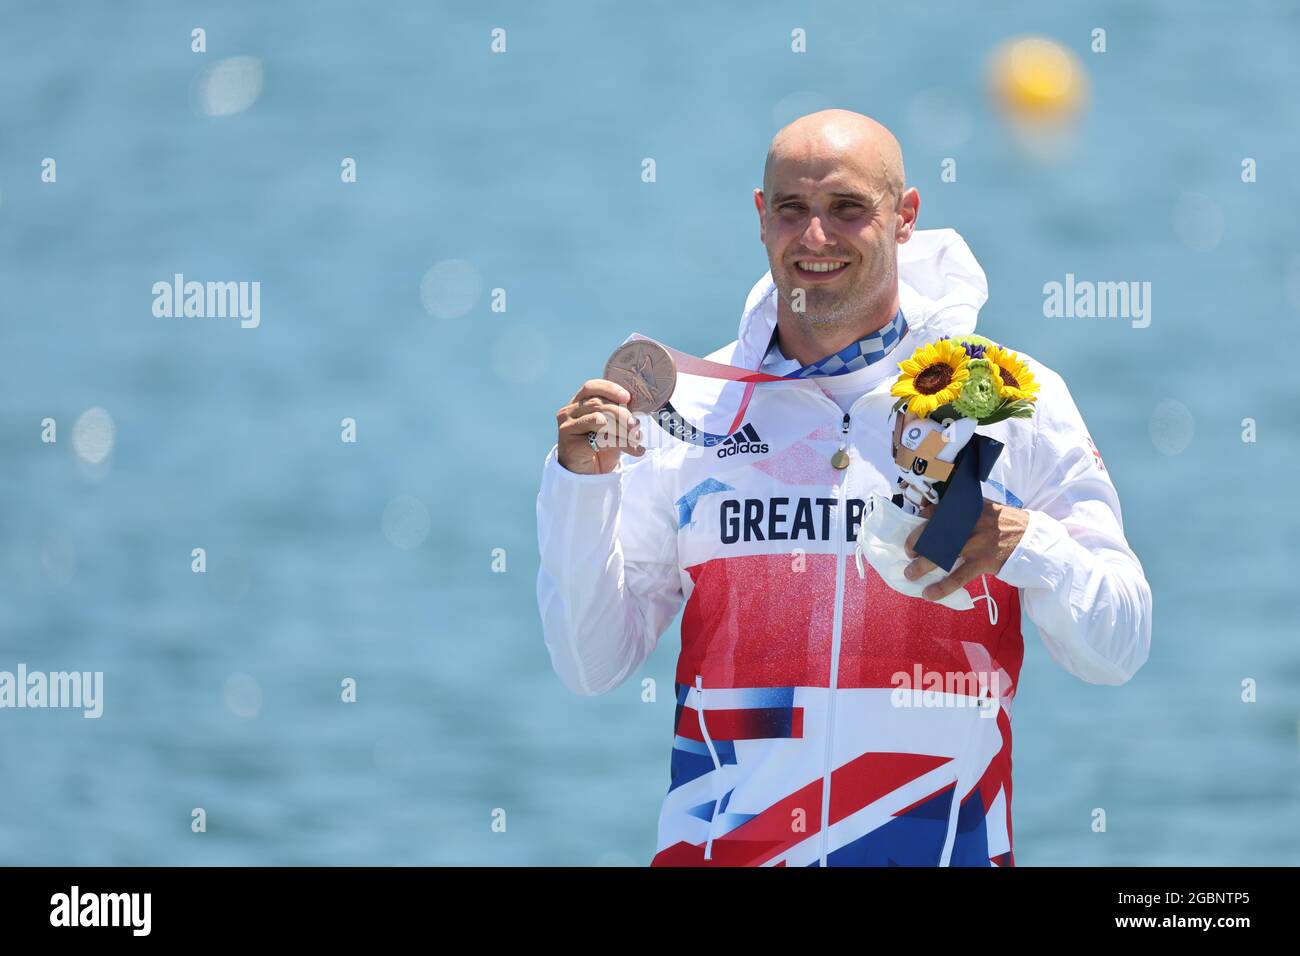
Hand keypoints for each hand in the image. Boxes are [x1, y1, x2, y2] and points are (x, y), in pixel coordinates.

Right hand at [555, 379, 644, 474]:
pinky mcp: (569, 443)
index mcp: (579, 402)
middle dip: (621, 413)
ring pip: (598, 419)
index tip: (627, 398)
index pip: (591, 387)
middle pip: (597, 404)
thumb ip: (620, 417)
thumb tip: (637, 417)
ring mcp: (567, 426)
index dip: (610, 389)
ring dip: (621, 429)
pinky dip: (620, 443)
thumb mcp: (612, 427)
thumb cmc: (599, 446)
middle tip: (635, 425)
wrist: (586, 473)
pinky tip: (634, 450)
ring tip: (635, 438)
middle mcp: (569, 411)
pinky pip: (598, 439)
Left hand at [902, 499, 1029, 601]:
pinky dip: (942, 587)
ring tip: (910, 574)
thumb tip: (931, 519)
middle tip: (908, 553)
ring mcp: (975, 542)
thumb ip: (960, 513)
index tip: (913, 534)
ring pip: (941, 555)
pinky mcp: (983, 561)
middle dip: (916, 544)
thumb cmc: (1003, 524)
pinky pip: (957, 577)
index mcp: (966, 508)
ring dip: (921, 567)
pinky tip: (929, 594)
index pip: (934, 512)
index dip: (919, 524)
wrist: (1031, 538)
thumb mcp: (982, 509)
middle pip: (933, 533)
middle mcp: (968, 523)